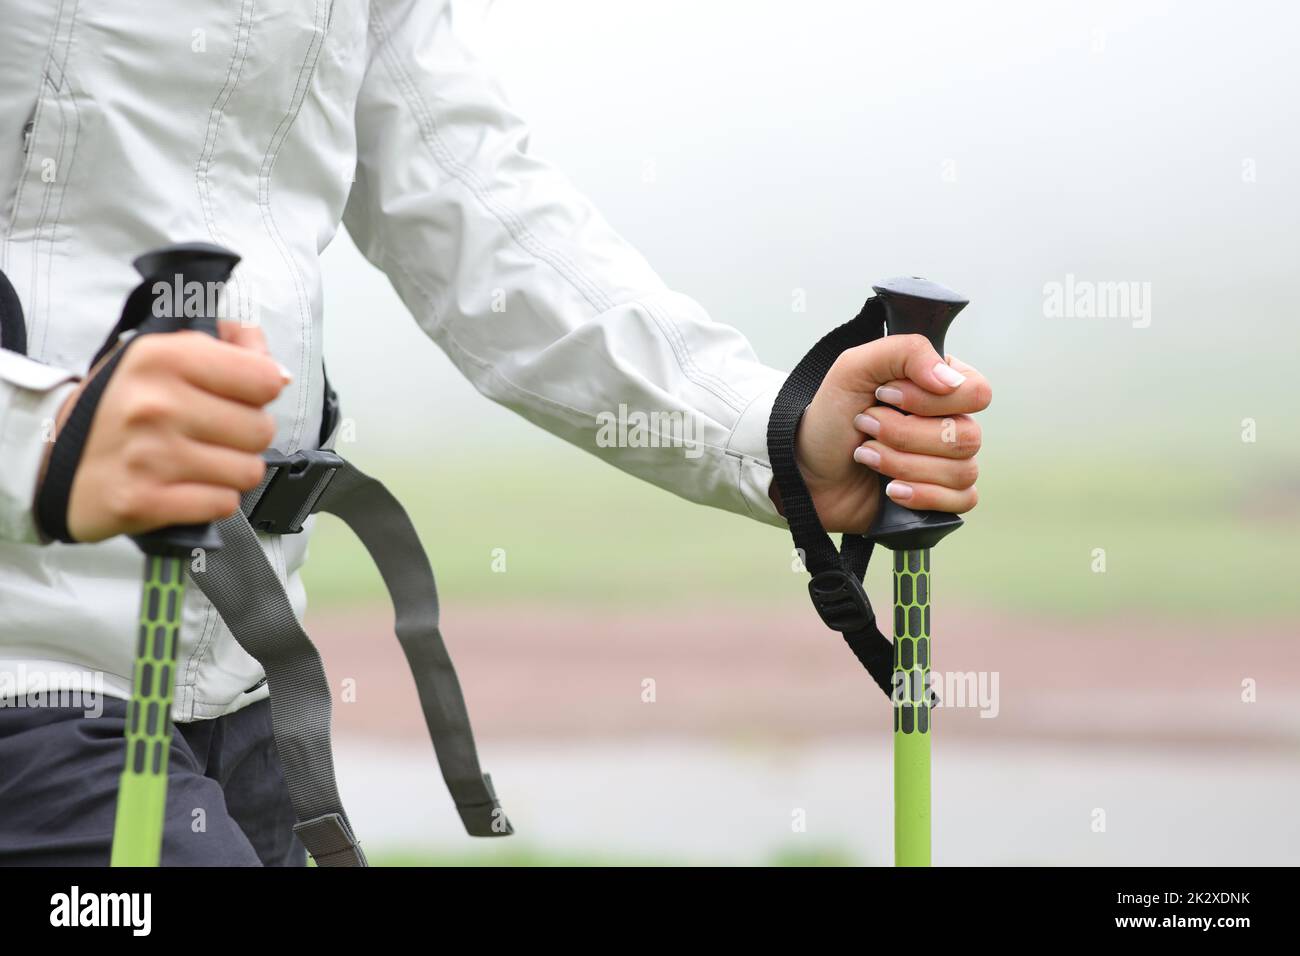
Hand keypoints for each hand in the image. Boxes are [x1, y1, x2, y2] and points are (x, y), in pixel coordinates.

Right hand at [48, 322, 287, 541]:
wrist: (50, 459)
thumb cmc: (120, 407)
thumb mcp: (160, 357)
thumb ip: (225, 349)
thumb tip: (276, 368)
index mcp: (162, 358)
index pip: (264, 379)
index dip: (261, 392)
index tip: (240, 397)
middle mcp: (156, 404)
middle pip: (262, 430)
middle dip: (246, 436)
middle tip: (212, 435)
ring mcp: (151, 456)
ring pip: (249, 471)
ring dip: (232, 471)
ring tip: (198, 462)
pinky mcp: (145, 501)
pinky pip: (223, 504)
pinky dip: (213, 500)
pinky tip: (187, 486)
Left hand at [786, 334, 990, 533]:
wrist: (805, 472)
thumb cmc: (828, 419)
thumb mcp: (853, 368)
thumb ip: (904, 352)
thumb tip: (950, 379)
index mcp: (938, 387)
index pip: (976, 392)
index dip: (930, 400)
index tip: (885, 396)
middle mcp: (950, 423)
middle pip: (967, 436)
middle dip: (904, 435)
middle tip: (865, 427)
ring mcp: (947, 463)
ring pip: (961, 470)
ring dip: (902, 464)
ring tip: (865, 456)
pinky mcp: (941, 498)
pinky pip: (962, 501)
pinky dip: (922, 496)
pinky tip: (890, 490)